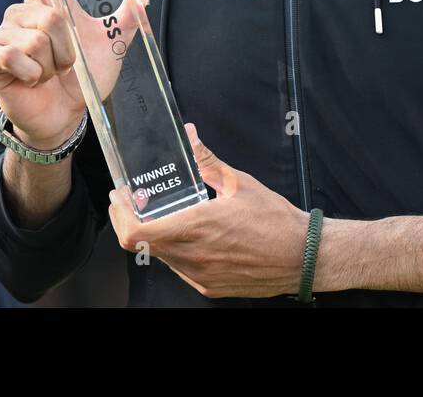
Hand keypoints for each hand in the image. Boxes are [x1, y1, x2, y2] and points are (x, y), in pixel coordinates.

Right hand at [0, 0, 148, 149]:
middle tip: (66, 62)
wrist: (67, 114)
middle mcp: (20, 11)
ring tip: (48, 72)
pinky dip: (34, 74)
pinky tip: (31, 80)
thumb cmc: (84, 75)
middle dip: (68, 48)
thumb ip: (129, 13)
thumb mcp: (112, 42)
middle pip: (50, 16)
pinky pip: (16, 57)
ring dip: (52, 64)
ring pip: (37, 40)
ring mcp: (2, 33)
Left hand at [107, 123, 308, 298]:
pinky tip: (188, 235)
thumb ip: (207, 160)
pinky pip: (180, 268)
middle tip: (132, 204)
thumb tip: (190, 136)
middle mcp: (194, 255)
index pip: (136, 233)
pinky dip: (175, 251)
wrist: (303, 256)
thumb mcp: (240, 183)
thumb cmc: (275, 220)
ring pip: (161, 257)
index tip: (120, 200)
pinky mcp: (209, 287)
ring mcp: (200, 275)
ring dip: (154, 236)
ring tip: (161, 216)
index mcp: (197, 226)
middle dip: (130, 222)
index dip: (119, 218)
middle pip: (142, 245)